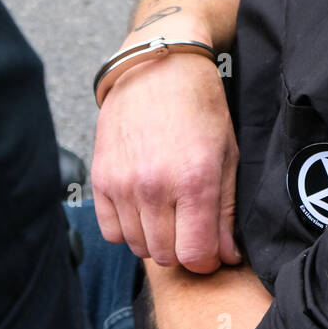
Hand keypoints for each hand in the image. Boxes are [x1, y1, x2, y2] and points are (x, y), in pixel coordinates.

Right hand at [91, 44, 241, 273]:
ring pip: (137, 246)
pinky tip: (143, 208)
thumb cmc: (200, 106)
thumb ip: (226, 210)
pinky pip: (110, 231)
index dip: (208, 261)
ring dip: (156, 240)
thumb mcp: (227, 155)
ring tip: (169, 214)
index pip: (195, 255)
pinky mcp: (100, 178)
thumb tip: (227, 255)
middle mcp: (155, 186)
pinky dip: (127, 228)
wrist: (159, 67)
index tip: (213, 252)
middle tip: (192, 229)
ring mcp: (123, 183)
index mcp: (194, 181)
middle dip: (184, 250)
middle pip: (166, 255)